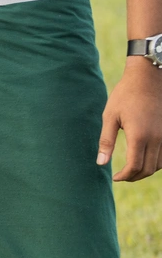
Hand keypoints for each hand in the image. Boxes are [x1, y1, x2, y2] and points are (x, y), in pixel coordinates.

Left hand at [98, 59, 161, 180]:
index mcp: (139, 136)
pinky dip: (156, 163)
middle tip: (121, 176)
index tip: (115, 178)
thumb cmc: (125, 95)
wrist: (148, 79)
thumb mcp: (110, 116)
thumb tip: (101, 163)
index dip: (125, 176)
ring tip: (131, 170)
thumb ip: (106, 141)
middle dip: (134, 177)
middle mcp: (157, 139)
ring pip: (159, 165)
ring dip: (146, 171)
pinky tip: (144, 160)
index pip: (135, 166)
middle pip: (148, 169)